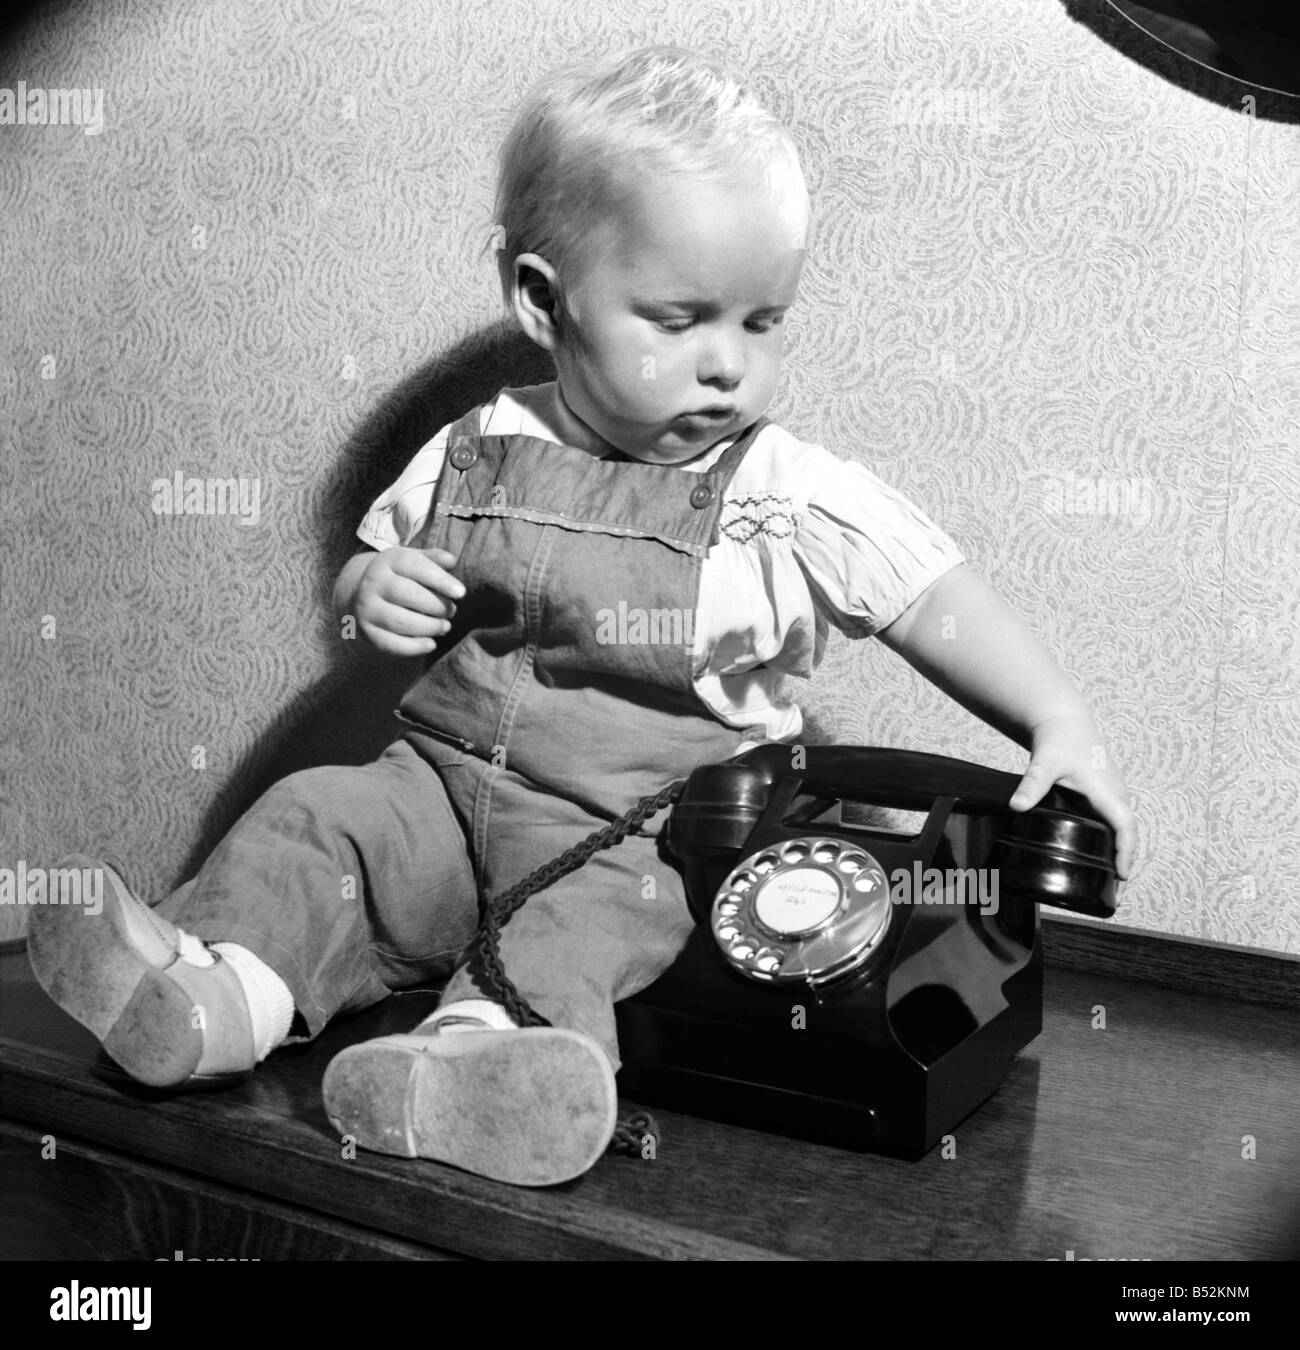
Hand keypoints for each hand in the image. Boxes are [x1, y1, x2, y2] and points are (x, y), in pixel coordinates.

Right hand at [349, 546, 465, 657]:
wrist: (363, 598)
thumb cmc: (401, 578)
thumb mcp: (415, 563)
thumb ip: (434, 559)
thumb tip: (451, 560)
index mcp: (388, 561)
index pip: (415, 566)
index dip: (440, 580)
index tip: (461, 593)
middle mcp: (373, 582)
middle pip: (409, 594)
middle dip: (437, 606)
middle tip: (452, 611)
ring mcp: (367, 608)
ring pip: (401, 621)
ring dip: (430, 627)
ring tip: (445, 627)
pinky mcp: (366, 632)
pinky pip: (392, 643)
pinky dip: (415, 647)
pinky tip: (431, 644)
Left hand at [1009, 716, 1137, 880]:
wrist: (1064, 720)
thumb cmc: (1058, 740)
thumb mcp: (1044, 762)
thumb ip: (1032, 784)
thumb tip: (1016, 806)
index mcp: (1107, 790)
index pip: (1126, 826)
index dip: (1127, 852)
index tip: (1122, 876)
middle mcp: (1116, 793)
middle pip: (1128, 832)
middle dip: (1125, 859)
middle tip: (1115, 890)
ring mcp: (1113, 792)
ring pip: (1123, 826)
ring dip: (1122, 849)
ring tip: (1110, 880)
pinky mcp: (1106, 791)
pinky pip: (1116, 819)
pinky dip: (1115, 837)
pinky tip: (1101, 853)